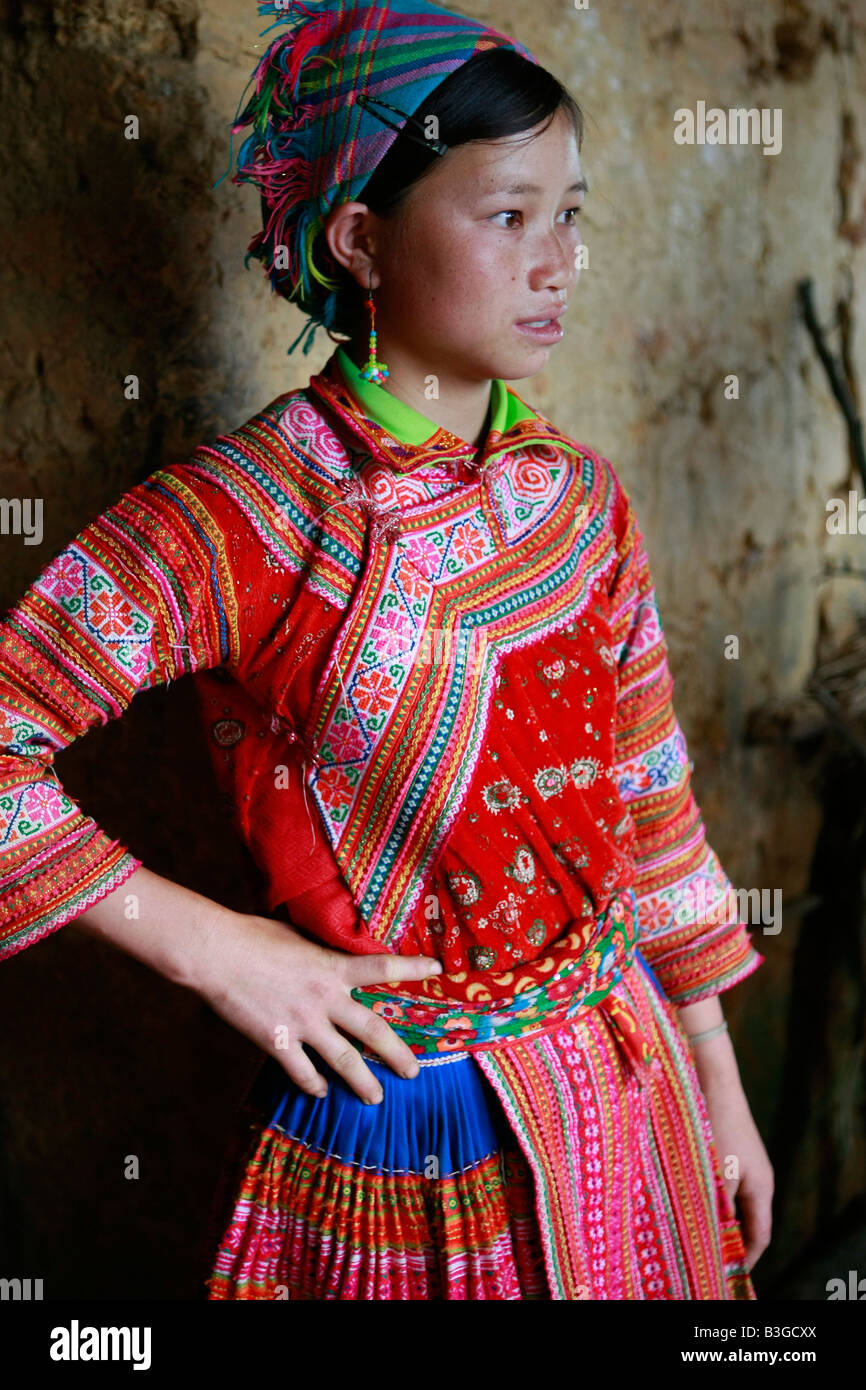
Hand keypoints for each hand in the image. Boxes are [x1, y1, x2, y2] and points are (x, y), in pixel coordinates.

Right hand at [192, 908, 441, 1104]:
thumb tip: (333, 953)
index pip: (382, 966)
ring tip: (376, 1098)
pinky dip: (313, 1085)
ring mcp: (302, 1023)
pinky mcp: (277, 1041)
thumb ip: (320, 952)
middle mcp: (324, 998)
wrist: (216, 953)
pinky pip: (302, 1072)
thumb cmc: (253, 936)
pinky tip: (320, 1091)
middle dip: (397, 1054)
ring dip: (362, 1082)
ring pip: (343, 1061)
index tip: (438, 969)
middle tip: (415, 1072)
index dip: (412, 967)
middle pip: (372, 1031)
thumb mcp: (297, 936)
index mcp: (332, 966)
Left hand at [694, 1057, 774, 1270]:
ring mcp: (742, 1162)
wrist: (709, 1078)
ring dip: (714, 1215)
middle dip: (729, 1240)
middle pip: (746, 1220)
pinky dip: (706, 1194)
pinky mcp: (725, 1148)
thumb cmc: (714, 1125)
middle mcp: (756, 1177)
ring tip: (690, 1231)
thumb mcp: (715, 1173)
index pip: (761, 1235)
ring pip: (729, 1200)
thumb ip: (716, 1208)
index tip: (729, 1274)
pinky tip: (684, 1197)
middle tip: (705, 1257)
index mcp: (761, 1187)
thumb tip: (712, 1240)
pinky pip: (719, 1182)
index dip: (747, 1258)